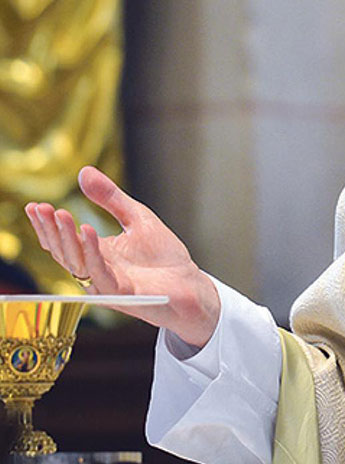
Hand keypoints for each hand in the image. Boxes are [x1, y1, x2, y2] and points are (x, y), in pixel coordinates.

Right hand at [26, 166, 219, 347]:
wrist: (189, 283)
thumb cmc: (163, 254)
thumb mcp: (136, 216)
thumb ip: (110, 198)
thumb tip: (84, 171)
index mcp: (96, 254)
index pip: (63, 241)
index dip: (47, 225)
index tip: (34, 205)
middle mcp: (95, 271)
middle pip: (64, 252)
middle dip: (52, 230)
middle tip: (42, 208)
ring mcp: (107, 284)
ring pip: (77, 263)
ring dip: (68, 239)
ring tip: (61, 215)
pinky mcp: (122, 294)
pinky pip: (101, 274)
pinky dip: (92, 253)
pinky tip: (87, 231)